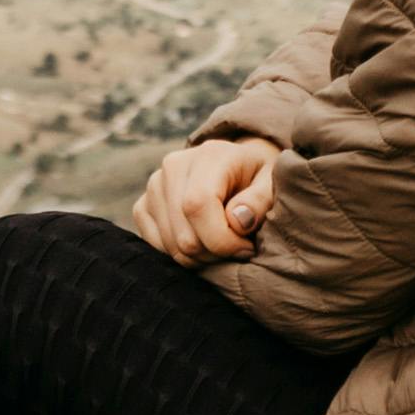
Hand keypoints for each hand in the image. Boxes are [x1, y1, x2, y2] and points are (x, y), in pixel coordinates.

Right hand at [135, 135, 280, 266]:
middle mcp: (173, 167)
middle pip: (184, 235)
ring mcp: (154, 186)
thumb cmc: (257, 177)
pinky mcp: (143, 205)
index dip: (223, 240)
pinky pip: (156, 246)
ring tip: (223, 244)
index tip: (246, 248)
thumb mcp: (272, 183)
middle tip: (238, 248)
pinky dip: (182, 255)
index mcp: (207, 155)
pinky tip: (203, 242)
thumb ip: (259, 200)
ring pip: (171, 246)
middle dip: (216, 254)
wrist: (236, 166)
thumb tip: (237, 221)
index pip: (198, 206)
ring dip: (201, 258)